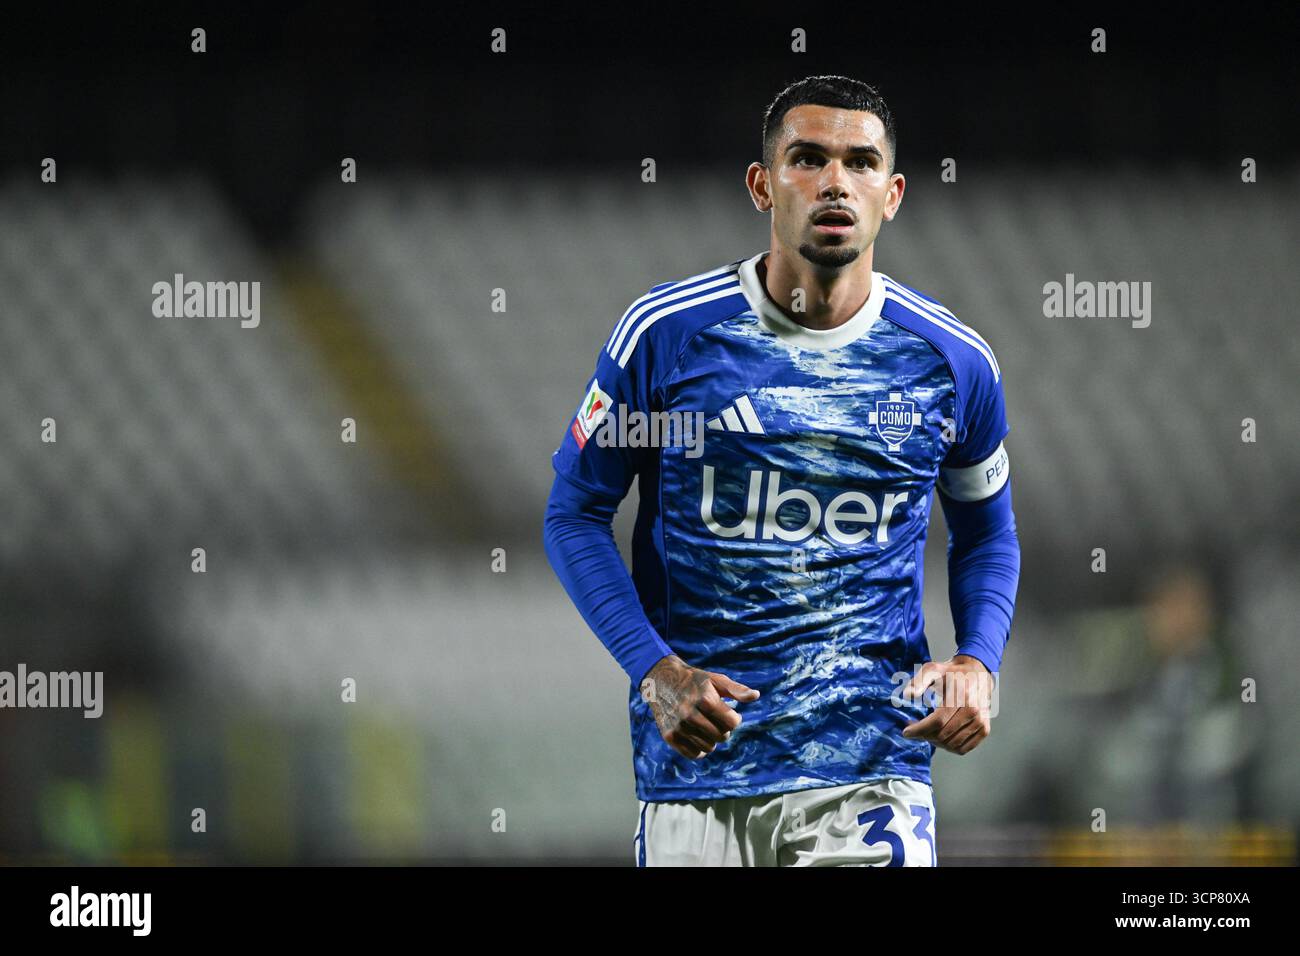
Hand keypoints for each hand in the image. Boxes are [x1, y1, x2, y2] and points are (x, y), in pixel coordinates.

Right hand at [640, 655, 759, 759]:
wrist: (661, 680)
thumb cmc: (694, 681)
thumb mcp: (715, 680)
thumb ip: (737, 689)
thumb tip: (756, 695)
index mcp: (705, 699)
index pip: (732, 722)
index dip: (735, 719)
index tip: (730, 713)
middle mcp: (690, 714)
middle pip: (722, 736)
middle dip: (724, 729)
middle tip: (716, 720)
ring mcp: (679, 726)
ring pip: (709, 748)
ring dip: (711, 739)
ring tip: (706, 726)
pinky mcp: (669, 736)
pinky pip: (693, 755)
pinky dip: (699, 750)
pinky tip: (698, 737)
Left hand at [900, 654, 994, 755]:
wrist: (977, 673)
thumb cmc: (951, 672)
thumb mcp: (933, 669)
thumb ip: (919, 681)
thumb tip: (906, 695)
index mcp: (961, 696)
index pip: (938, 722)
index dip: (919, 730)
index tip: (906, 732)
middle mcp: (974, 711)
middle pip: (943, 735)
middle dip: (924, 736)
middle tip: (914, 730)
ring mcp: (981, 722)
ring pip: (952, 745)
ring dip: (935, 742)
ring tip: (926, 732)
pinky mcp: (984, 729)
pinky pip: (963, 748)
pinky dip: (948, 747)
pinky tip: (940, 737)